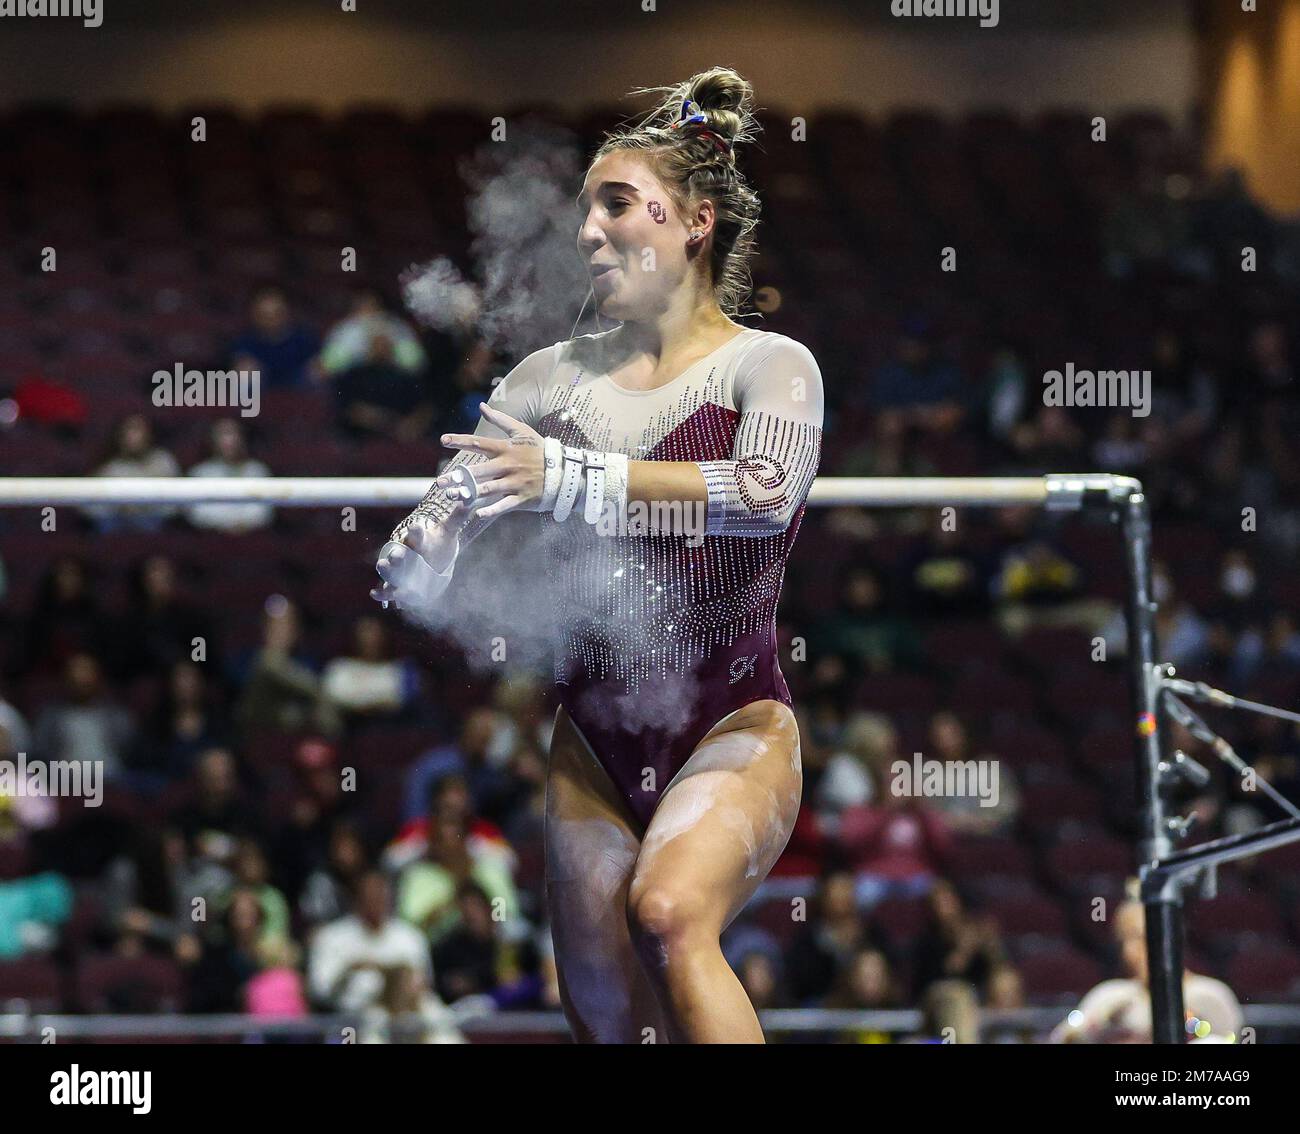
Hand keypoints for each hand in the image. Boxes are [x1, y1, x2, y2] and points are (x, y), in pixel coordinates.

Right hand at [371, 513, 465, 609]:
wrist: (432, 559)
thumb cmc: (438, 543)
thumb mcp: (448, 531)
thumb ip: (456, 518)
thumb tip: (468, 502)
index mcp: (418, 540)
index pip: (416, 533)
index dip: (416, 531)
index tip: (416, 526)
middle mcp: (406, 553)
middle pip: (398, 553)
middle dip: (396, 555)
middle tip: (398, 556)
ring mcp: (400, 569)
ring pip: (389, 570)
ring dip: (386, 570)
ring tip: (383, 568)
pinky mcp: (397, 584)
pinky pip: (387, 588)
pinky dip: (381, 592)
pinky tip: (375, 593)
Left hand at [436, 403, 544, 518]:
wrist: (563, 471)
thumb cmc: (539, 450)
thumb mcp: (522, 431)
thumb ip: (500, 419)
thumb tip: (481, 406)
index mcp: (506, 448)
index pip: (480, 443)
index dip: (461, 441)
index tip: (443, 440)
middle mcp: (508, 465)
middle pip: (479, 470)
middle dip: (459, 476)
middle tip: (441, 482)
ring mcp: (515, 482)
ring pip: (488, 489)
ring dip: (469, 494)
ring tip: (452, 497)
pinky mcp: (522, 497)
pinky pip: (505, 505)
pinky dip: (492, 510)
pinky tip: (478, 514)